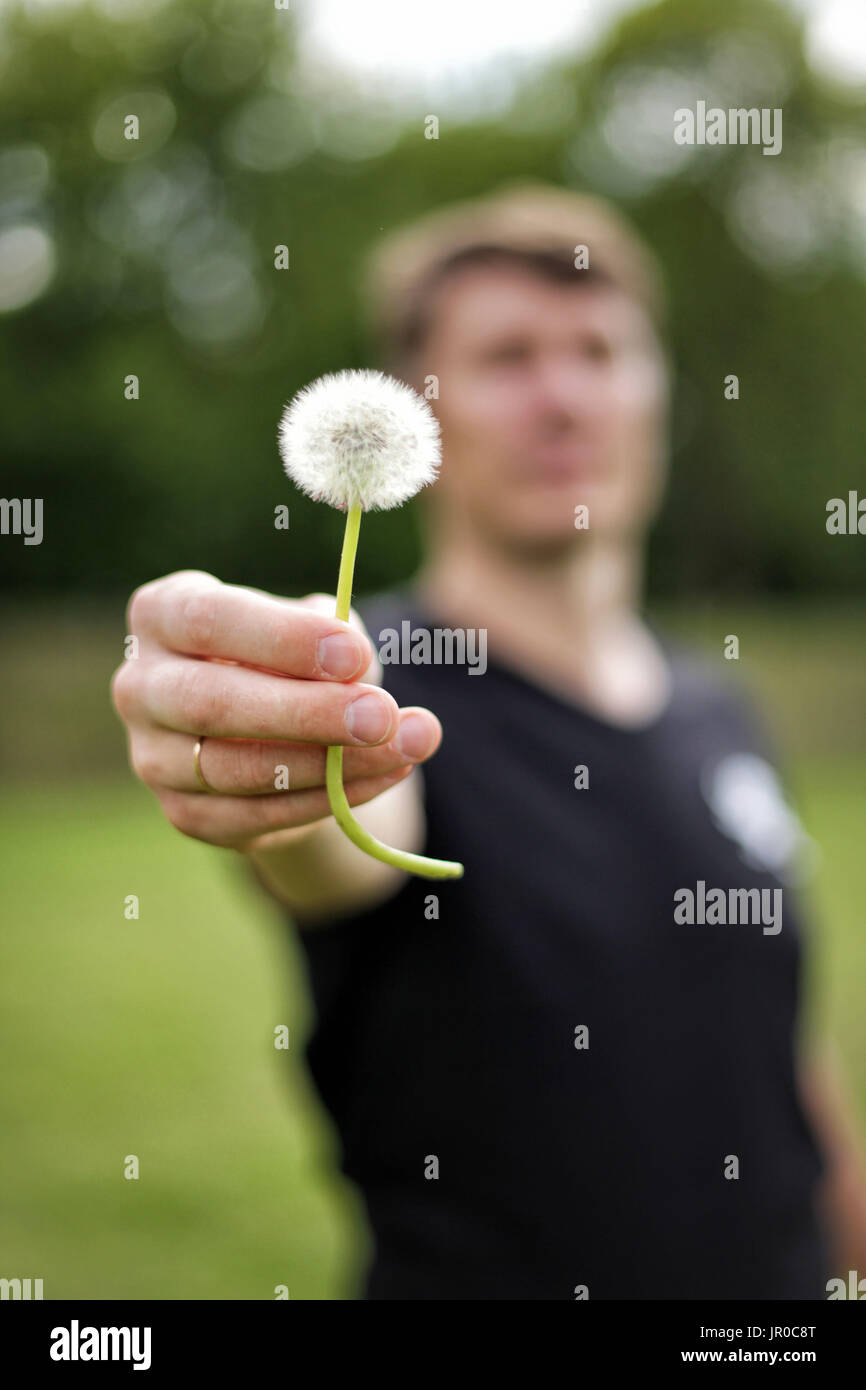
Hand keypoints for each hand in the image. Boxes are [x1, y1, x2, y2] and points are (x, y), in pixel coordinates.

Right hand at [110, 569, 441, 852]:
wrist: (267, 725)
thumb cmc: (289, 656)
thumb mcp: (311, 628)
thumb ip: (332, 638)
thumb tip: (359, 675)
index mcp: (161, 614)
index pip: (207, 620)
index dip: (283, 639)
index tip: (355, 654)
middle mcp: (139, 686)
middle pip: (210, 702)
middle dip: (306, 711)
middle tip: (382, 715)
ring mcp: (153, 757)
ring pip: (235, 768)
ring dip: (331, 764)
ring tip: (407, 745)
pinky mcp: (185, 813)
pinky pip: (257, 815)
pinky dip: (330, 798)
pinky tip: (388, 774)